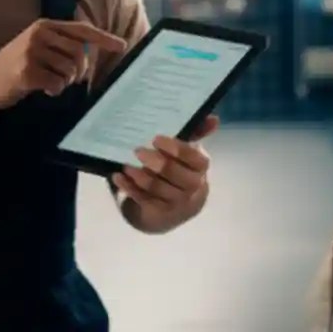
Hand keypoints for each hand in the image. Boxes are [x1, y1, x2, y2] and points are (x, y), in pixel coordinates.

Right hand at [0, 20, 126, 109]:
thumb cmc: (14, 66)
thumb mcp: (37, 47)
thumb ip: (60, 46)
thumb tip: (88, 57)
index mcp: (45, 25)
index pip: (82, 30)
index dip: (104, 38)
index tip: (122, 46)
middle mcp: (39, 34)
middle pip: (79, 53)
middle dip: (79, 70)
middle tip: (67, 79)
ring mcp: (32, 51)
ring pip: (70, 70)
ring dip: (65, 82)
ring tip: (50, 82)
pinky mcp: (27, 71)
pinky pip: (57, 84)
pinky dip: (54, 90)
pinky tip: (41, 89)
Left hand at [112, 115, 219, 233]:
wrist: (175, 207)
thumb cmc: (180, 169)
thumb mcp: (188, 152)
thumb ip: (196, 133)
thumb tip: (214, 119)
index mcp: (201, 167)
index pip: (192, 157)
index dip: (174, 148)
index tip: (155, 139)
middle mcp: (194, 186)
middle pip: (175, 174)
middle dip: (156, 162)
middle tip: (137, 151)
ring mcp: (178, 203)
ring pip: (157, 188)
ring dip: (139, 176)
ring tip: (125, 164)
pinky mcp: (161, 213)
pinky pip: (143, 200)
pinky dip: (129, 188)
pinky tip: (118, 177)